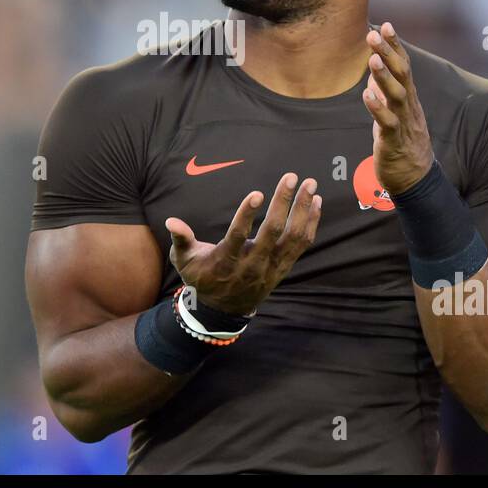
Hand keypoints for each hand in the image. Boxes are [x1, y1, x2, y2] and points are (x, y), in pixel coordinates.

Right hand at [165, 172, 321, 316]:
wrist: (224, 309)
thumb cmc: (203, 278)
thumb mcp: (186, 262)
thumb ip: (181, 240)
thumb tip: (171, 221)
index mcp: (227, 261)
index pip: (238, 236)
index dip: (247, 215)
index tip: (257, 193)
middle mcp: (253, 264)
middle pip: (273, 232)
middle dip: (284, 203)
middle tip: (291, 178)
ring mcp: (271, 266)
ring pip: (292, 237)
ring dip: (303, 210)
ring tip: (309, 184)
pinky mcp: (283, 266)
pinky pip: (302, 244)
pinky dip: (311, 223)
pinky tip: (315, 202)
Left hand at [362, 21, 433, 196]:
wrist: (414, 178)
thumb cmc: (401, 142)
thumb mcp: (393, 111)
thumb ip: (385, 90)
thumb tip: (374, 69)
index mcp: (408, 98)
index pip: (404, 66)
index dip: (395, 46)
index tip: (386, 25)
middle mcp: (408, 106)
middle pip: (402, 75)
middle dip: (388, 54)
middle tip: (374, 34)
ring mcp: (403, 123)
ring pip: (396, 96)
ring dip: (384, 77)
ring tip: (372, 60)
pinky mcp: (393, 141)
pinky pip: (387, 123)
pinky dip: (377, 108)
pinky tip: (367, 95)